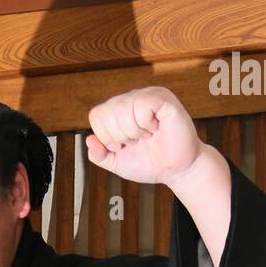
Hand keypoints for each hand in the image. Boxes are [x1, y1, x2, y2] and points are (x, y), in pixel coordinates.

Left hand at [86, 87, 201, 186]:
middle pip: (108, 111)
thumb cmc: (151, 163)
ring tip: (147, 136)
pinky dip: (146, 124)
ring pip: (123, 107)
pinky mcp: (162, 98)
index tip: (122, 146)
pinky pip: (142, 105)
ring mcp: (147, 96)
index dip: (105, 136)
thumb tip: (89, 140)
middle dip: (120, 136)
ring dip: (134, 131)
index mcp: (119, 111)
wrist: (176, 170)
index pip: (96, 115)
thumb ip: (100, 155)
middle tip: (137, 142)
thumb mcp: (118, 163)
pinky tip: (155, 128)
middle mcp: (131, 99)